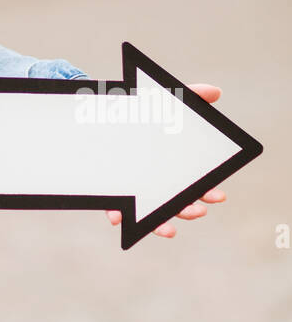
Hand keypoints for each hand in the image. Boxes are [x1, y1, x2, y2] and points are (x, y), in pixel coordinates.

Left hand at [106, 82, 226, 237]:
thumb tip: (216, 91)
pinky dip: (119, 216)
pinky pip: (115, 208)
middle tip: (198, 211)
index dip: (208, 192)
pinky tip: (121, 219)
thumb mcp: (164, 101)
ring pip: (150, 214)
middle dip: (189, 210)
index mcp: (175, 167)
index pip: (196, 185)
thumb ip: (189, 95)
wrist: (103, 111)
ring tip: (169, 230)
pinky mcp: (112, 190)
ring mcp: (135, 189)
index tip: (218, 195)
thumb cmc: (142, 110)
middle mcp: (157, 182)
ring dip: (161, 224)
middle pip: (177, 204)